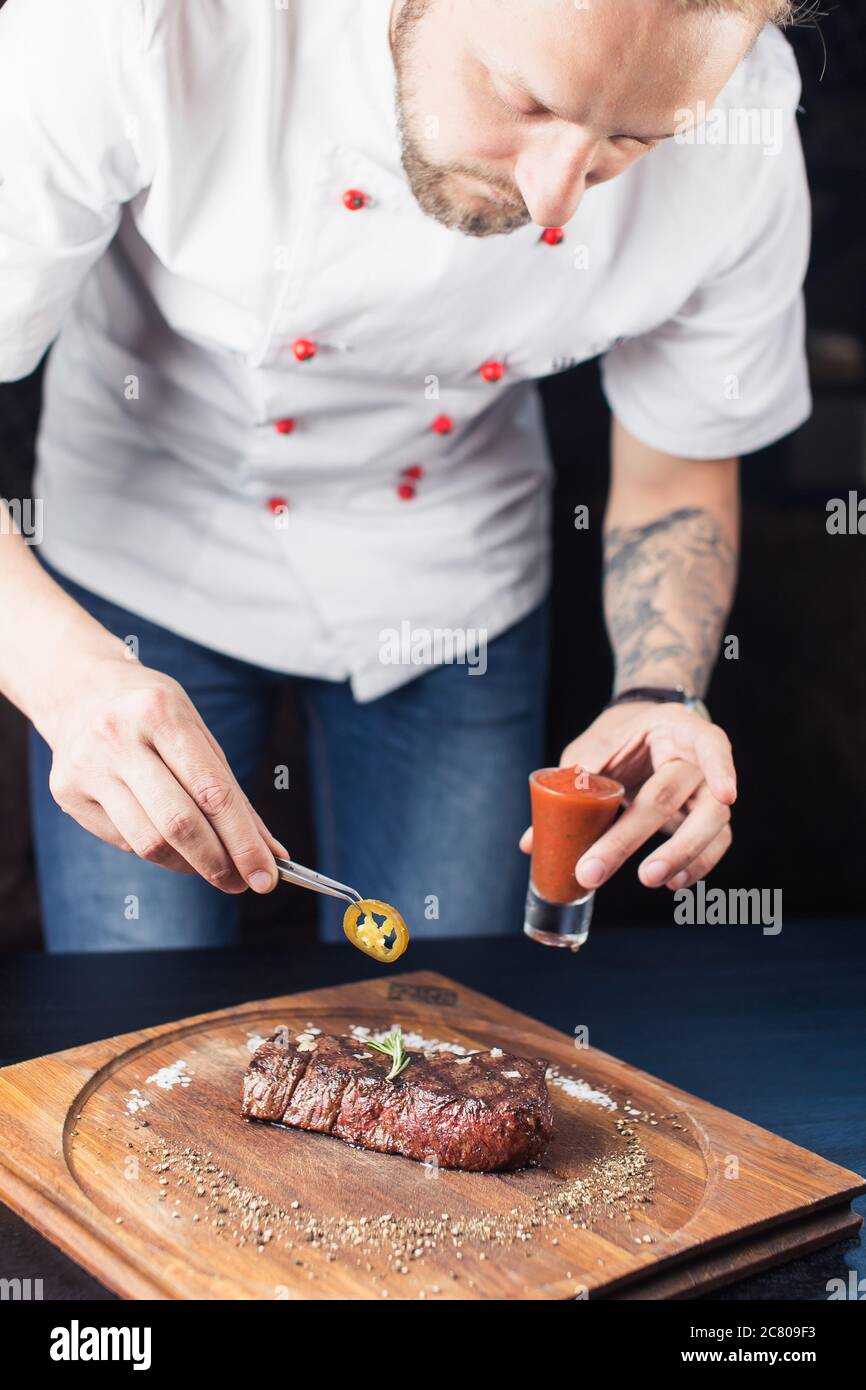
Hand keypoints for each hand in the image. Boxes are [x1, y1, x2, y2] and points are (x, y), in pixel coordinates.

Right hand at [42, 651, 285, 892]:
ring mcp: (86, 766)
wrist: (80, 690)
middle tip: (242, 883)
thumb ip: (232, 794)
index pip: (212, 791)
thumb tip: (270, 853)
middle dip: (218, 863)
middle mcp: (117, 737)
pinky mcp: (66, 792)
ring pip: (148, 843)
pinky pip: (124, 841)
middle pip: (178, 823)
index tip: (266, 875)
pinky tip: (167, 839)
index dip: (243, 840)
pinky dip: (157, 850)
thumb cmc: (154, 715)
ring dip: (189, 865)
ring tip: (211, 866)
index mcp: (160, 713)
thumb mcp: (197, 733)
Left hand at [520, 702, 736, 892]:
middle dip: (632, 836)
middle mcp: (699, 758)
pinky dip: (698, 865)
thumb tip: (531, 843)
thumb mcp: (594, 746)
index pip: (710, 743)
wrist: (641, 733)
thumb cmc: (619, 737)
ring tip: (651, 879)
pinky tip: (675, 882)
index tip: (727, 795)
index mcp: (674, 728)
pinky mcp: (707, 818)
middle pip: (675, 795)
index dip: (721, 767)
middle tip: (600, 869)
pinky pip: (715, 843)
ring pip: (711, 824)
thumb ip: (571, 783)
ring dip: (680, 854)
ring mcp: (708, 790)